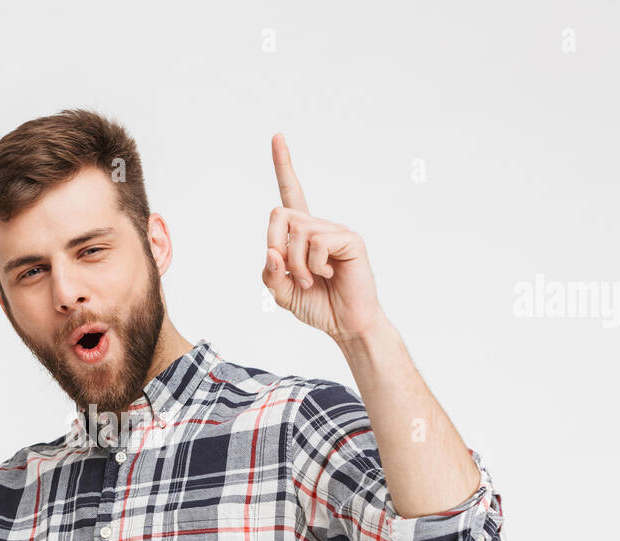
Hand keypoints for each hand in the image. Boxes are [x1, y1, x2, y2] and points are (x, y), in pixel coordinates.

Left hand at [261, 133, 385, 342]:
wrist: (345, 324)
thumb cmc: (317, 305)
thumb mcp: (282, 292)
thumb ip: (270, 272)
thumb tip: (272, 251)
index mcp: (302, 235)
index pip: (291, 194)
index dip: (284, 166)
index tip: (277, 137)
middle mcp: (318, 227)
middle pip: (280, 214)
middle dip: (276, 247)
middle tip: (290, 272)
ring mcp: (335, 231)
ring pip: (298, 232)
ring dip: (298, 265)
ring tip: (312, 280)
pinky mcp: (350, 240)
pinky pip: (319, 242)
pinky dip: (315, 265)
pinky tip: (328, 275)